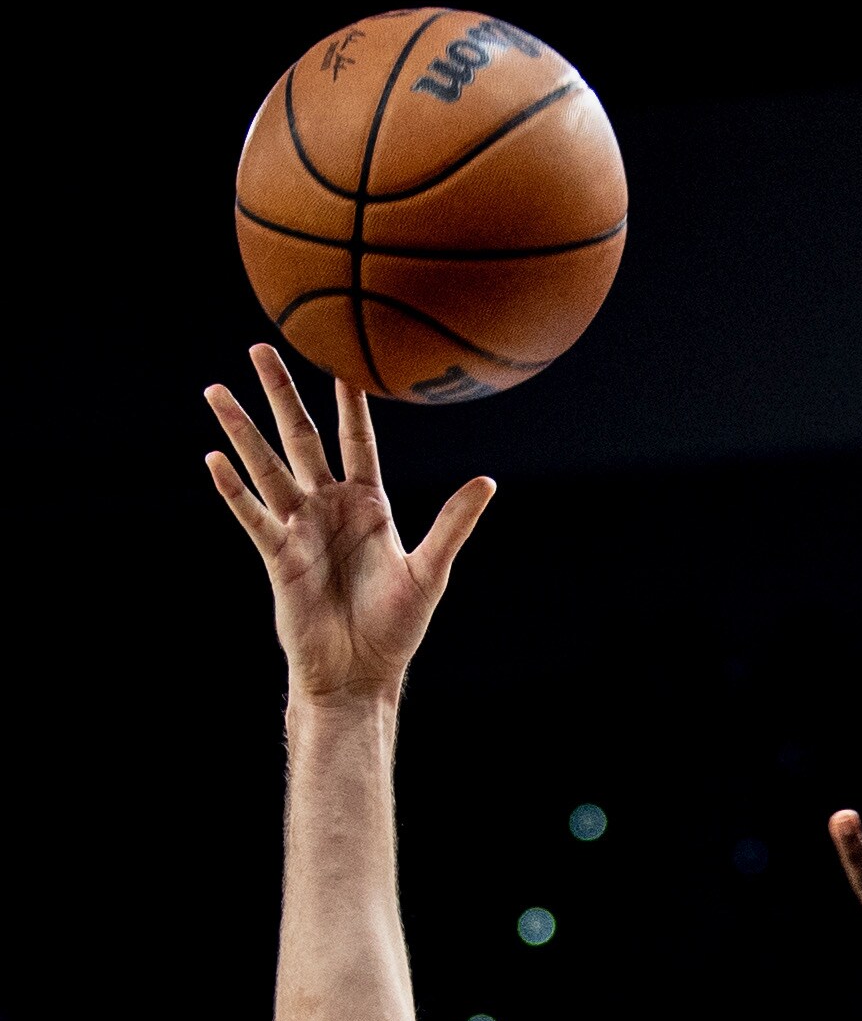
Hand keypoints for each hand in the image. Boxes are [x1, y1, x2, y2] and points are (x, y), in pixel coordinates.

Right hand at [205, 346, 493, 703]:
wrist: (360, 673)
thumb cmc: (396, 627)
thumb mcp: (431, 571)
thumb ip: (453, 524)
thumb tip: (487, 482)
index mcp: (367, 505)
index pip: (356, 442)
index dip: (350, 404)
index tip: (343, 361)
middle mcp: (328, 508)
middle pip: (300, 438)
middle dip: (281, 394)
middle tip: (260, 347)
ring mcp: (300, 528)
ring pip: (266, 467)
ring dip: (241, 431)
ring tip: (216, 391)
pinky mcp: (278, 556)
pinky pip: (252, 516)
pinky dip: (234, 490)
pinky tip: (214, 460)